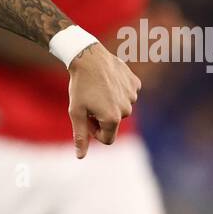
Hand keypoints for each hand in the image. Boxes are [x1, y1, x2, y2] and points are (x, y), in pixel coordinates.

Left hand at [68, 43, 140, 158]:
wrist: (88, 57)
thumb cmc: (79, 86)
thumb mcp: (76, 113)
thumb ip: (80, 136)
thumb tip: (81, 156)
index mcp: (113, 119)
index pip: (107, 139)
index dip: (94, 132)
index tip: (86, 119)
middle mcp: (127, 109)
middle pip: (113, 123)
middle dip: (101, 117)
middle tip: (89, 102)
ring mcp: (133, 96)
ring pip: (120, 108)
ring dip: (109, 104)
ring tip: (97, 91)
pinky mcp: (136, 84)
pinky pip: (127, 94)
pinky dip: (118, 91)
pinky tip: (107, 82)